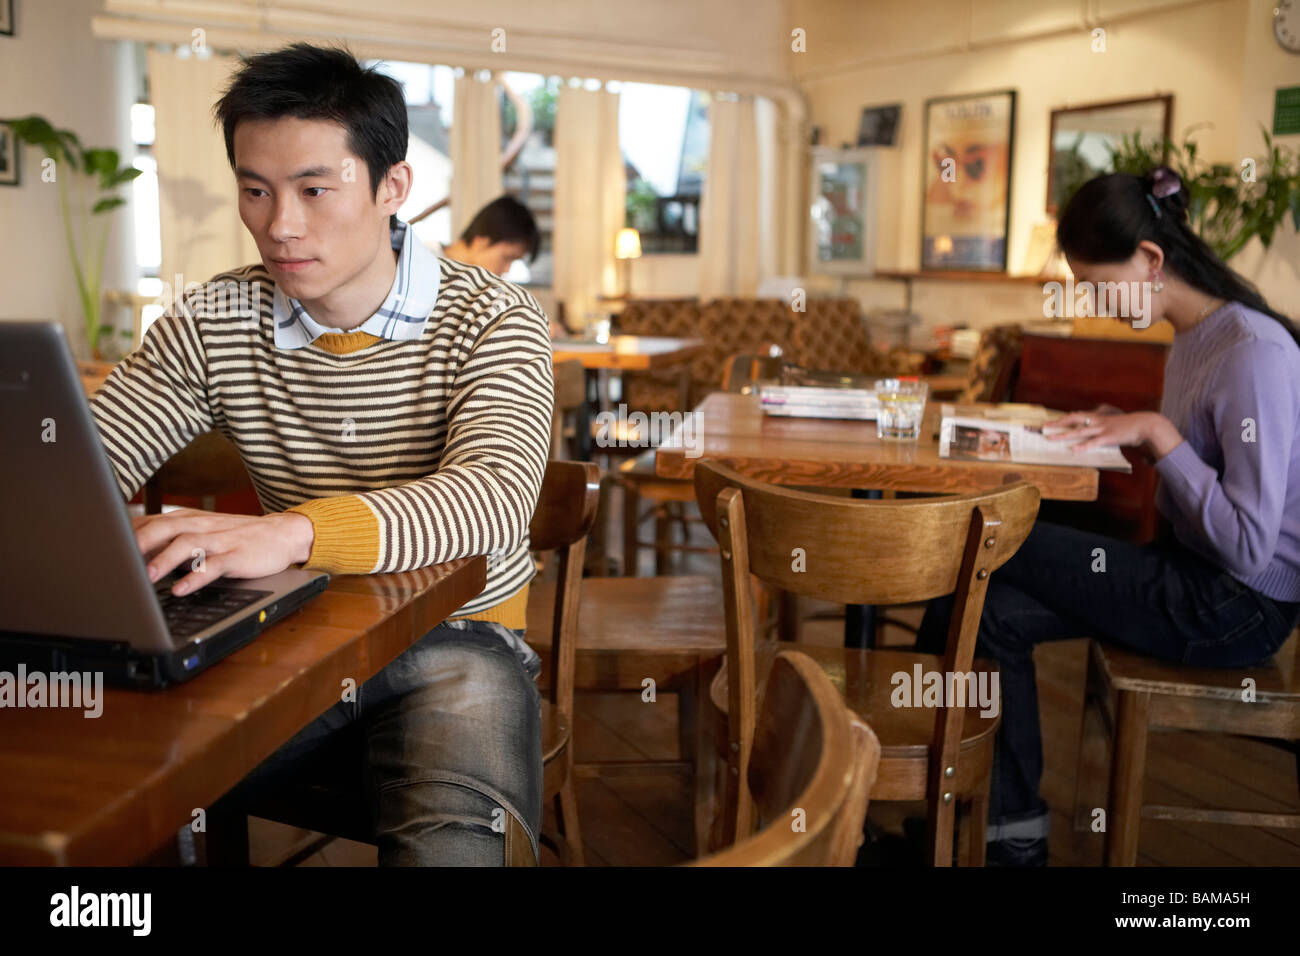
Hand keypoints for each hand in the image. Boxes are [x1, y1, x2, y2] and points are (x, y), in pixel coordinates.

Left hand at [131, 509, 314, 595]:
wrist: (281, 534)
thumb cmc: (236, 537)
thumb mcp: (201, 534)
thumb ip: (170, 541)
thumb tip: (133, 554)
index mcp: (187, 520)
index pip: (149, 523)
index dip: (125, 537)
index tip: (104, 551)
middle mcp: (200, 526)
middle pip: (163, 529)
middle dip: (138, 544)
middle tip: (116, 561)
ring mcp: (220, 540)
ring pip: (187, 545)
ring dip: (164, 560)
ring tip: (146, 577)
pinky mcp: (237, 555)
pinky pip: (215, 565)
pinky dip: (197, 576)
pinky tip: (183, 588)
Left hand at [1044, 408, 1179, 458]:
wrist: (1146, 425)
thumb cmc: (1128, 427)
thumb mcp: (1111, 424)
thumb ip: (1099, 429)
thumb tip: (1088, 437)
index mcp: (1097, 416)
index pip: (1075, 416)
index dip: (1061, 419)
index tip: (1049, 422)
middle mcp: (1097, 420)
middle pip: (1073, 418)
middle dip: (1057, 423)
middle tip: (1042, 427)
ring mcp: (1103, 427)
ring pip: (1079, 430)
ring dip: (1064, 435)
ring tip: (1050, 439)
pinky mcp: (1110, 436)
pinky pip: (1094, 442)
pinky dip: (1084, 446)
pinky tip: (1074, 450)